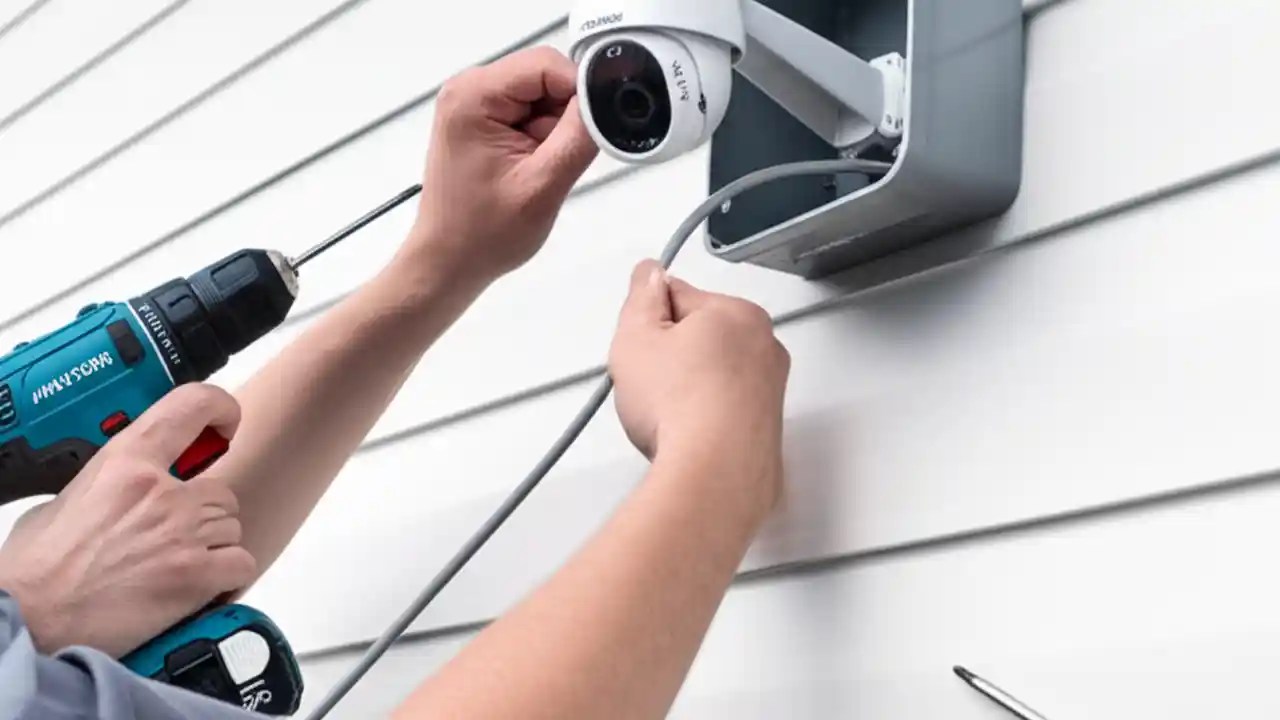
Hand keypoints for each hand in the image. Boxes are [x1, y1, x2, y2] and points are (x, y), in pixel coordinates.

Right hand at [0, 385, 254, 656]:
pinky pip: (241, 563)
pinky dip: (226, 576)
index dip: (218, 407)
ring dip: (213, 545)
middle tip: (171, 537)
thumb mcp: (62, 502)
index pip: (190, 406)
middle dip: (204, 512)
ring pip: (231, 526)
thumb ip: (105, 485)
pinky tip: (195, 586)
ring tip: (172, 565)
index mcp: (124, 463)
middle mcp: (161, 492)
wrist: (32, 620)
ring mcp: (183, 532)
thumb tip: (121, 490)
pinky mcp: (197, 574)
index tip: (227, 420)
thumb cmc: (37, 570)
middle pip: (221, 489)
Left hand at [407, 46, 597, 287]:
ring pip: (542, 95)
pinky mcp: (482, 120)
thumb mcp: (543, 185)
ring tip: (539, 169)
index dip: (580, 92)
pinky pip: (530, 112)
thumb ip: (579, 136)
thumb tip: (606, 99)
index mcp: (473, 96)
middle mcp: (468, 89)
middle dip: (565, 115)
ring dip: (554, 130)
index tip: (592, 130)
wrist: (450, 261)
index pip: (547, 64)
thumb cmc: (484, 234)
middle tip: (555, 161)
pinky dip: (542, 137)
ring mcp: (473, 104)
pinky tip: (532, 166)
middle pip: (545, 76)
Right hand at [609, 261, 790, 509]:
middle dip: (672, 356)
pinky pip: (727, 410)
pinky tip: (687, 434)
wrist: (712, 474)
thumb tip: (649, 275)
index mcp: (738, 312)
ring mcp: (771, 390)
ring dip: (688, 389)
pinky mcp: (768, 428)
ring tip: (667, 415)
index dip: (648, 321)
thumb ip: (641, 295)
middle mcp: (766, 346)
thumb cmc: (679, 404)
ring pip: (714, 376)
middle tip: (650, 383)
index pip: (679, 296)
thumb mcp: (636, 335)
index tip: (639, 344)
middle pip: (702, 336)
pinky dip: (706, 418)